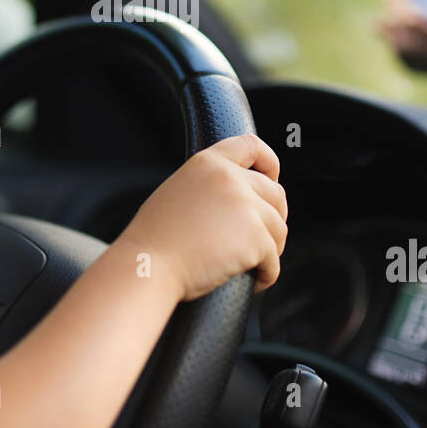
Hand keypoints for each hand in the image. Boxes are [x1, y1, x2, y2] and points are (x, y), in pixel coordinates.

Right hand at [118, 134, 287, 301]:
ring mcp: (246, 207)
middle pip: (275, 193)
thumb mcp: (178, 192)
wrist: (148, 265)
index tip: (272, 178)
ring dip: (270, 250)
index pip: (251, 146)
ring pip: (279, 229)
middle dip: (273, 218)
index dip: (269, 162)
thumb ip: (210, 186)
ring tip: (253, 266)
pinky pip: (274, 260)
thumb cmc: (155, 239)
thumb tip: (241, 199)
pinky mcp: (256, 238)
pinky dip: (267, 274)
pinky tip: (252, 281)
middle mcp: (231, 178)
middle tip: (259, 240)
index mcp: (209, 162)